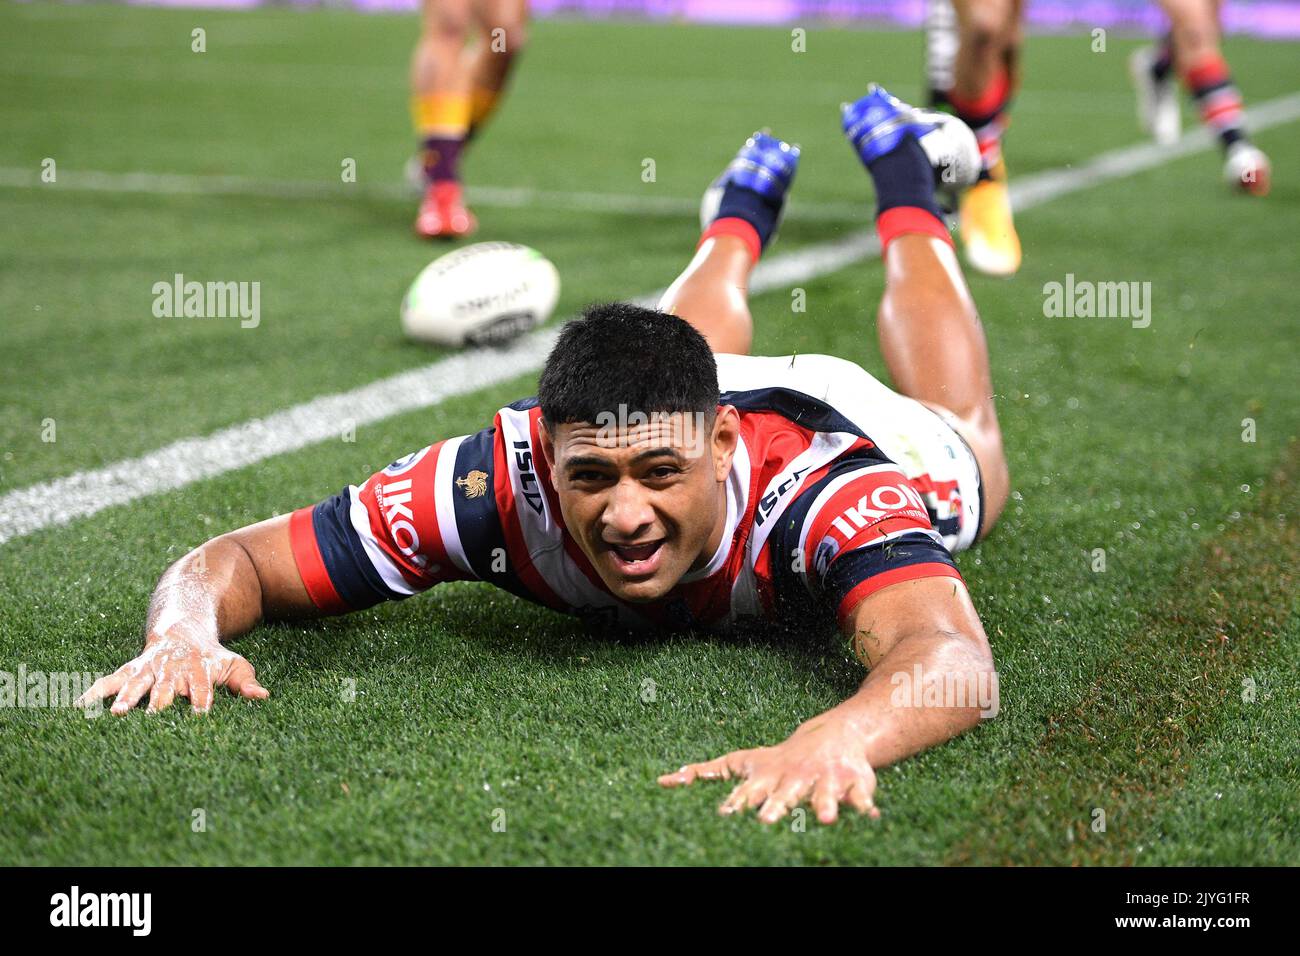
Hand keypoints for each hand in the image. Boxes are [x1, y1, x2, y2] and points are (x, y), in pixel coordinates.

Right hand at [77, 632, 268, 715]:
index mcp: (197, 672)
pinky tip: (79, 707)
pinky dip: (95, 692)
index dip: (201, 701)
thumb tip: (263, 697)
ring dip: (127, 698)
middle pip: (165, 690)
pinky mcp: (130, 671)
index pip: (201, 689)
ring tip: (116, 713)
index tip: (200, 716)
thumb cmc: (211, 658)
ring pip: (136, 684)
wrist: (184, 629)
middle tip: (151, 720)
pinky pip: (110, 681)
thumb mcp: (233, 665)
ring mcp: (149, 670)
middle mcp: (171, 671)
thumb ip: (245, 682)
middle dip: (159, 704)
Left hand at [658, 715, 880, 823]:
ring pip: (824, 794)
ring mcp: (824, 779)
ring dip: (825, 806)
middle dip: (777, 807)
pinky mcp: (854, 782)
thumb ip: (704, 772)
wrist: (831, 736)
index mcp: (767, 777)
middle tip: (768, 822)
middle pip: (784, 795)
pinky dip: (865, 805)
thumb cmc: (777, 760)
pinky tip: (872, 819)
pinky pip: (862, 795)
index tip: (724, 816)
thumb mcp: (741, 762)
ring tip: (826, 819)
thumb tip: (661, 782)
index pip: (748, 792)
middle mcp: (795, 778)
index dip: (736, 804)